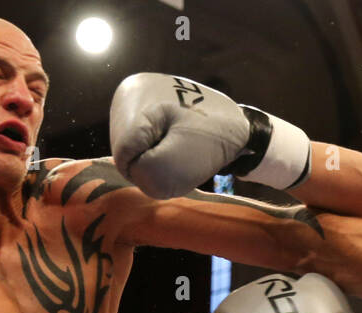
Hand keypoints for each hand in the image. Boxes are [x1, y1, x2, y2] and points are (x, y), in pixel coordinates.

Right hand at [110, 73, 310, 199]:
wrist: (238, 126)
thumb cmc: (213, 142)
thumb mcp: (179, 166)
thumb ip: (146, 173)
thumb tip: (132, 170)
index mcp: (132, 96)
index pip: (124, 154)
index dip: (149, 168)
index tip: (178, 157)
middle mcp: (127, 90)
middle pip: (125, 148)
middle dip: (151, 161)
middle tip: (181, 153)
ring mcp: (135, 96)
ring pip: (132, 147)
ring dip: (155, 156)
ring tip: (180, 145)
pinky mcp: (143, 106)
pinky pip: (140, 141)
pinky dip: (157, 149)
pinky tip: (176, 141)